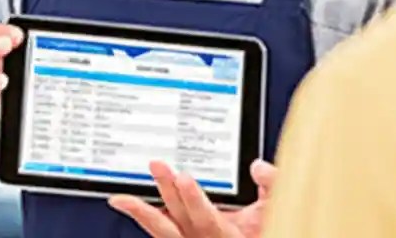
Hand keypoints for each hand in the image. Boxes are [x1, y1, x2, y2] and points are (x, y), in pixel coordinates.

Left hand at [108, 159, 276, 237]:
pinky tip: (128, 205)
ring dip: (142, 213)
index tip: (184, 177)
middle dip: (166, 190)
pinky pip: (160, 233)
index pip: (206, 217)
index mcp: (224, 233)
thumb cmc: (262, 233)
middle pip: (178, 219)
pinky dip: (145, 219)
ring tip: (120, 199)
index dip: (193, 198)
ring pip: (161, 231)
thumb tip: (258, 167)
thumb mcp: (275, 212)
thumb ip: (272, 187)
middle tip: (156, 165)